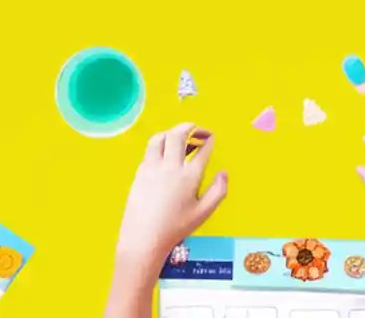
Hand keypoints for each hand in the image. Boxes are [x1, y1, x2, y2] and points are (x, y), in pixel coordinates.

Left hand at [116, 124, 226, 264]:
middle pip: (179, 133)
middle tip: (199, 131)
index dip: (209, 141)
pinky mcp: (140, 171)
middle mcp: (170, 167)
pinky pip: (151, 149)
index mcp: (189, 176)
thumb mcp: (203, 213)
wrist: (144, 237)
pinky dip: (161, 145)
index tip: (211, 139)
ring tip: (182, 139)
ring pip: (161, 137)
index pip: (202, 150)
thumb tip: (224, 173)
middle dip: (192, 127)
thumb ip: (218, 191)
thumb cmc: (175, 228)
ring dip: (173, 133)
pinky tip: (167, 154)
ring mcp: (152, 167)